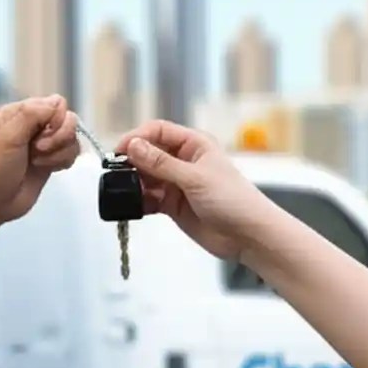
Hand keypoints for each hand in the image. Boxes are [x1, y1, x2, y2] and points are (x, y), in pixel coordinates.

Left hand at [0, 95, 80, 227]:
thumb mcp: (8, 136)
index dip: (56, 119)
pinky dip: (63, 161)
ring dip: (58, 152)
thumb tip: (57, 105)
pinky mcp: (51, 161)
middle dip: (58, 137)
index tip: (42, 135)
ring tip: (37, 162)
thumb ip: (32, 114)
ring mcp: (44, 144)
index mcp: (20, 113)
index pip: (56, 103)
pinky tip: (47, 169)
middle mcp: (34, 125)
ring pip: (72, 138)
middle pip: (69, 120)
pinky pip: (72, 154)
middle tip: (37, 150)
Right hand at [115, 119, 274, 259]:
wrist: (249, 236)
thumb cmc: (233, 200)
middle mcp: (183, 161)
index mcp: (193, 145)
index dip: (137, 138)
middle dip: (132, 162)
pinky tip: (136, 206)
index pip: (157, 131)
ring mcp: (176, 184)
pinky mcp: (172, 205)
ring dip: (134, 183)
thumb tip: (133, 146)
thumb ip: (161, 163)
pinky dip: (140, 202)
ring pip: (146, 177)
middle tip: (118, 173)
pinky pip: (148, 199)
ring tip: (127, 192)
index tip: (120, 151)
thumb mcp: (195, 178)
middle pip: (147, 154)